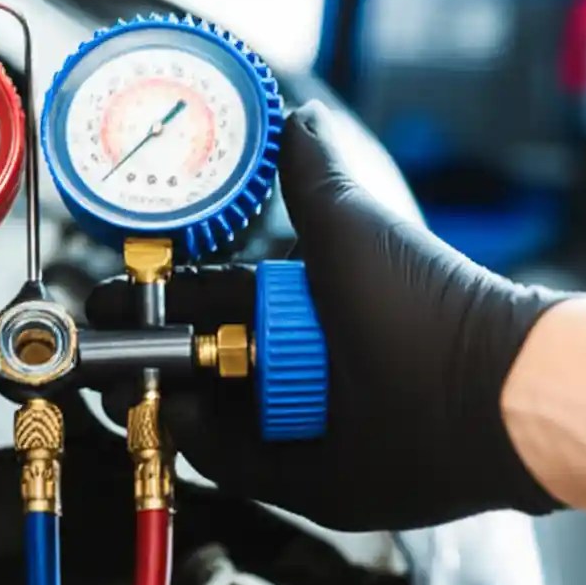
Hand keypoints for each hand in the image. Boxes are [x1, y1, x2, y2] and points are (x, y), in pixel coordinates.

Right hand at [88, 101, 575, 530]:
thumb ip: (312, 174)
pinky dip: (197, 447)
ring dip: (160, 403)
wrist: (481, 392)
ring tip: (125, 392)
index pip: (201, 301)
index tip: (114, 299)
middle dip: (143, 358)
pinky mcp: (297, 468)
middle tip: (104, 355)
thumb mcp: (352, 226)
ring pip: (202, 414)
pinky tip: (176, 423)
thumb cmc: (420, 303)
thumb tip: (292, 116)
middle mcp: (284, 363)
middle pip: (192, 361)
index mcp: (290, 305)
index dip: (153, 300)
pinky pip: (229, 462)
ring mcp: (290, 417)